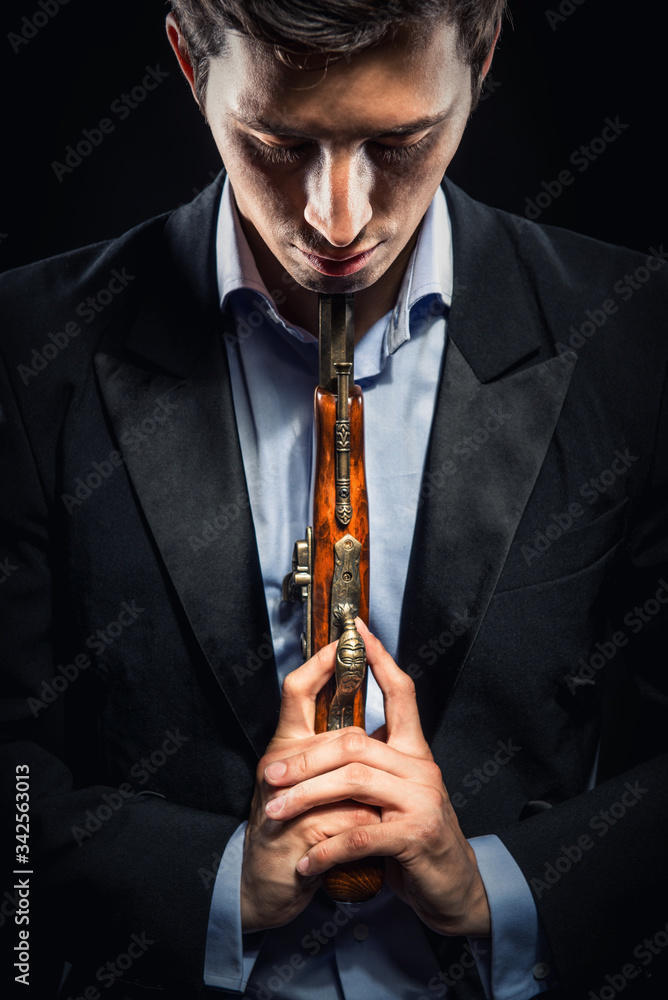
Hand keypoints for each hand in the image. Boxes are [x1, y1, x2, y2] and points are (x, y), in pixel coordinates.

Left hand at [262, 621, 490, 936]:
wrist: (451, 891)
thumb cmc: (413, 841)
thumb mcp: (392, 797)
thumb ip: (368, 769)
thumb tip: (325, 745)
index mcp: (413, 751)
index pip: (400, 692)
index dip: (379, 657)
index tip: (356, 628)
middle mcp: (421, 766)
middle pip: (353, 741)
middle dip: (304, 758)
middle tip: (270, 775)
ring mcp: (422, 798)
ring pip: (352, 780)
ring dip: (305, 797)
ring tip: (275, 814)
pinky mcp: (416, 835)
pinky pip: (359, 833)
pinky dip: (327, 847)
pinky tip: (307, 860)